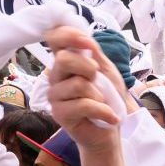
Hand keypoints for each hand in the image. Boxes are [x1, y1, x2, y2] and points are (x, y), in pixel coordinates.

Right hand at [43, 25, 122, 151]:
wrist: (109, 130)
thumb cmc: (107, 99)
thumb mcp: (107, 71)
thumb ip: (95, 54)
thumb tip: (86, 40)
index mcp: (66, 61)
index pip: (54, 38)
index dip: (68, 35)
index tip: (87, 43)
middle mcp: (56, 76)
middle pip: (63, 59)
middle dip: (88, 67)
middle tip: (98, 79)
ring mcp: (55, 95)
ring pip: (77, 84)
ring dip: (99, 94)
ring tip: (103, 102)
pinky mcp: (59, 113)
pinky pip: (83, 105)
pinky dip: (103, 111)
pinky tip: (110, 117)